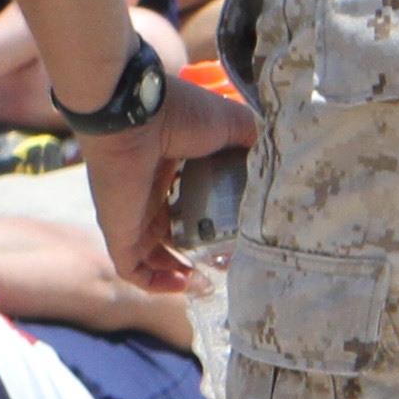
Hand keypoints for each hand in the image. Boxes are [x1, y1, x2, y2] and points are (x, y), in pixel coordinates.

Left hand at [89, 75, 257, 298]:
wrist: (135, 112)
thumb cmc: (178, 113)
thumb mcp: (231, 124)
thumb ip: (252, 141)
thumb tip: (280, 159)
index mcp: (171, 169)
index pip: (188, 205)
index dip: (212, 223)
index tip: (239, 234)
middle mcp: (149, 194)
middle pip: (171, 234)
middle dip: (197, 253)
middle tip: (227, 262)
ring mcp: (131, 214)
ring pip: (151, 257)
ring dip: (178, 273)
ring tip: (208, 281)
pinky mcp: (118, 230)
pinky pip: (132, 268)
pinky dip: (155, 283)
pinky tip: (184, 285)